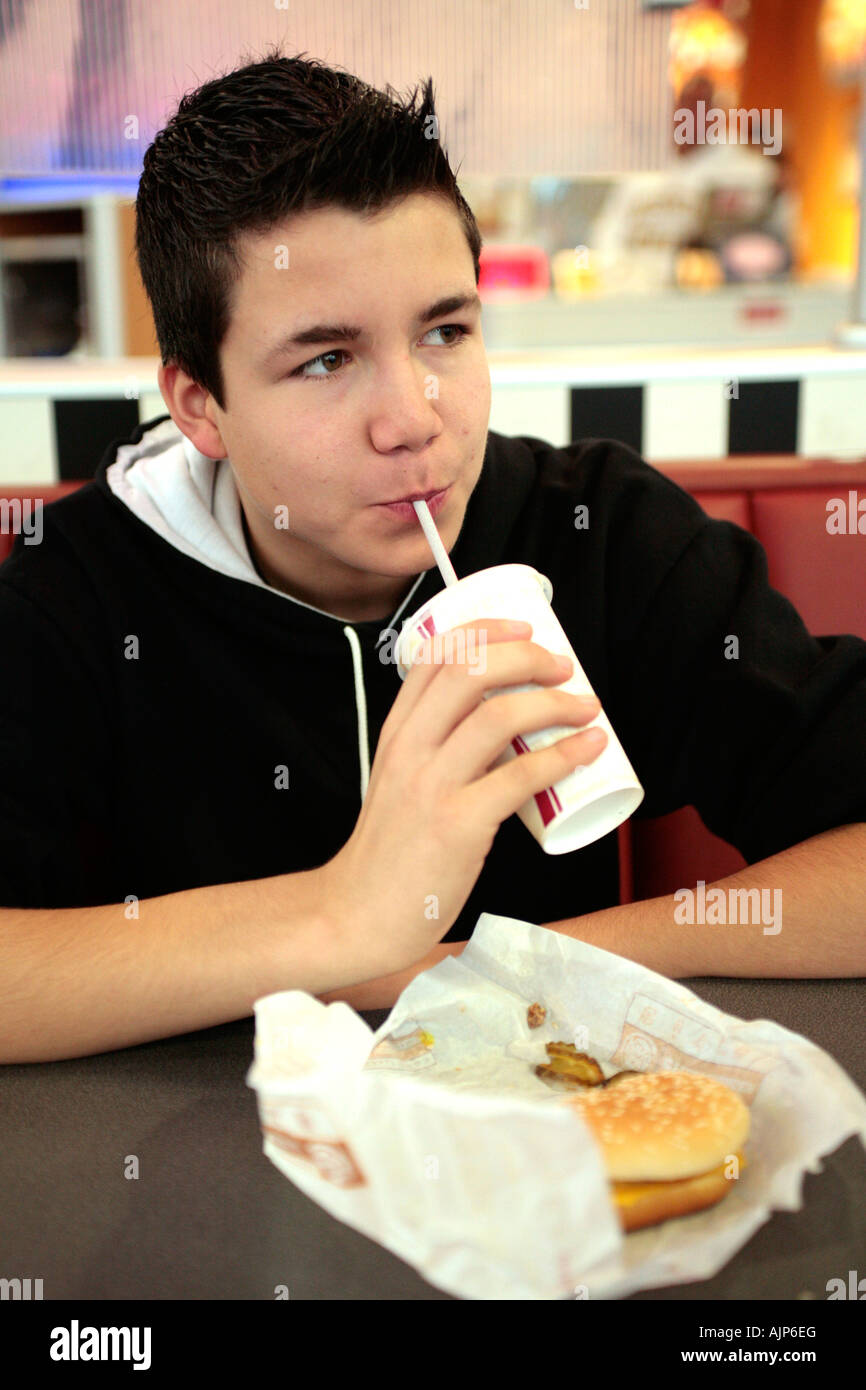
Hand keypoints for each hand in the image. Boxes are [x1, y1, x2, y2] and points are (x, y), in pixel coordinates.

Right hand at [319, 617, 606, 978]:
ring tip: (586, 707)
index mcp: (396, 733)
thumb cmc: (390, 853)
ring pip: (497, 716)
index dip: (485, 630)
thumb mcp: (400, 783)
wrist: (359, 915)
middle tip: (563, 668)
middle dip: (526, 657)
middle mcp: (410, 750)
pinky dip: (562, 755)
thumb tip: (505, 729)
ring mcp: (431, 786)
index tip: (525, 628)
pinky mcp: (456, 825)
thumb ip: (439, 752)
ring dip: (554, 703)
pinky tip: (588, 749)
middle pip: (469, 671)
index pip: (435, 656)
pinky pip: (518, 777)